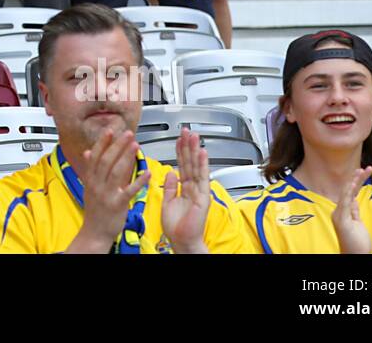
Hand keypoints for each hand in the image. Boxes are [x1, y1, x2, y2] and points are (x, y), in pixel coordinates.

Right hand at [75, 129, 150, 251]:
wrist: (95, 232)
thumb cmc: (94, 210)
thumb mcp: (88, 187)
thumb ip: (89, 169)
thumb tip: (87, 152)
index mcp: (90, 179)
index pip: (95, 156)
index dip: (102, 142)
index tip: (110, 130)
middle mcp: (97, 184)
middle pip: (106, 160)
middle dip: (117, 145)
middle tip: (127, 133)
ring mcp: (107, 194)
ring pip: (116, 172)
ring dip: (126, 157)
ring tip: (135, 145)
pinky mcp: (117, 205)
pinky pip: (129, 190)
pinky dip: (138, 181)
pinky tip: (147, 173)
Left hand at [159, 129, 210, 253]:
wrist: (182, 241)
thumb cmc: (176, 226)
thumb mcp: (168, 201)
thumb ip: (169, 186)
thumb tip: (170, 172)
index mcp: (184, 188)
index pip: (182, 165)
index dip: (180, 151)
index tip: (179, 139)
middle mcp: (193, 188)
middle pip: (190, 162)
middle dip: (188, 146)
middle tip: (186, 131)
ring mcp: (199, 191)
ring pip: (196, 166)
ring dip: (195, 150)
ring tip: (194, 136)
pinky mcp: (203, 197)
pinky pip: (202, 178)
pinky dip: (203, 165)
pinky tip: (202, 153)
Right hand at [332, 165, 371, 253]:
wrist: (353, 256)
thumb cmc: (355, 244)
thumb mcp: (357, 225)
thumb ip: (354, 212)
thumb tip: (354, 200)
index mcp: (344, 211)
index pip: (351, 193)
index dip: (357, 182)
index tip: (364, 172)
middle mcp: (340, 211)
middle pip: (348, 191)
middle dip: (356, 178)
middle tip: (365, 168)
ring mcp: (339, 215)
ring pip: (346, 193)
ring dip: (354, 181)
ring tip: (360, 171)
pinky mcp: (341, 219)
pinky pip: (344, 202)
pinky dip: (348, 192)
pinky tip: (352, 183)